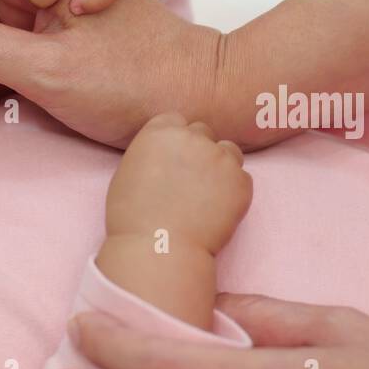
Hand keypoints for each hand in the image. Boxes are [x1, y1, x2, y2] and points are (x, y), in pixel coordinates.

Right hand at [104, 113, 250, 255]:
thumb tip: (166, 153)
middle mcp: (193, 138)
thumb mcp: (127, 173)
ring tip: (204, 195)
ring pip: (228, 151)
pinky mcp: (241, 181)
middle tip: (188, 181)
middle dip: (197, 151)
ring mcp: (220, 158)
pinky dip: (232, 191)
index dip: (174, 141)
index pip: (175, 121)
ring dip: (219, 166)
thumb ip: (151, 153)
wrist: (157, 248)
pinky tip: (214, 210)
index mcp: (160, 132)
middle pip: (203, 133)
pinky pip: (241, 178)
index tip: (171, 160)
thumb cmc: (132, 218)